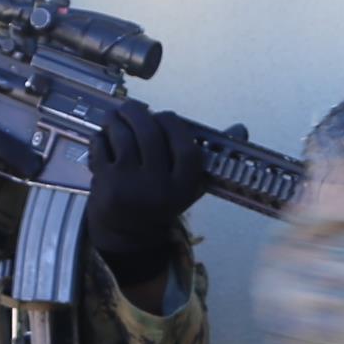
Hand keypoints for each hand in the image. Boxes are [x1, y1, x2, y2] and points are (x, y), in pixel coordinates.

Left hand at [81, 99, 207, 282]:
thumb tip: (242, 127)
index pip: (186, 148)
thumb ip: (208, 155)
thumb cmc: (161, 199)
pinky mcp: (105, 184)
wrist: (127, 235)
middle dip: (139, 113)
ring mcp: (129, 186)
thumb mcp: (188, 184)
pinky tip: (104, 137)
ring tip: (116, 117)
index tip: (165, 116)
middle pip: (150, 134)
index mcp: (183, 188)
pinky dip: (100, 136)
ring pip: (122, 136)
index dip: (174, 125)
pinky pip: (101, 146)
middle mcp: (157, 188)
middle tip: (133, 108)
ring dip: (116, 119)